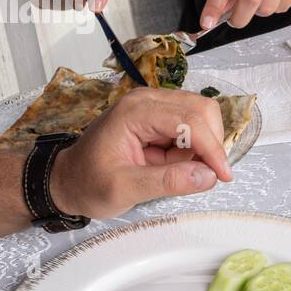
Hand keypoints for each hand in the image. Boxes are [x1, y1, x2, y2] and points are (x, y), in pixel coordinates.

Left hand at [51, 88, 233, 218]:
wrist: (68, 181)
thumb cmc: (88, 184)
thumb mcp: (124, 189)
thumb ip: (167, 182)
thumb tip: (208, 176)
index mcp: (135, 112)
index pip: (189, 120)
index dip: (211, 148)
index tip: (222, 176)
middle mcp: (147, 100)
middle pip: (201, 109)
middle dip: (211, 144)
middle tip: (203, 174)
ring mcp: (154, 106)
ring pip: (201, 116)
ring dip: (203, 146)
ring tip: (181, 170)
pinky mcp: (159, 117)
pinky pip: (192, 126)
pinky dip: (195, 147)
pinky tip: (175, 164)